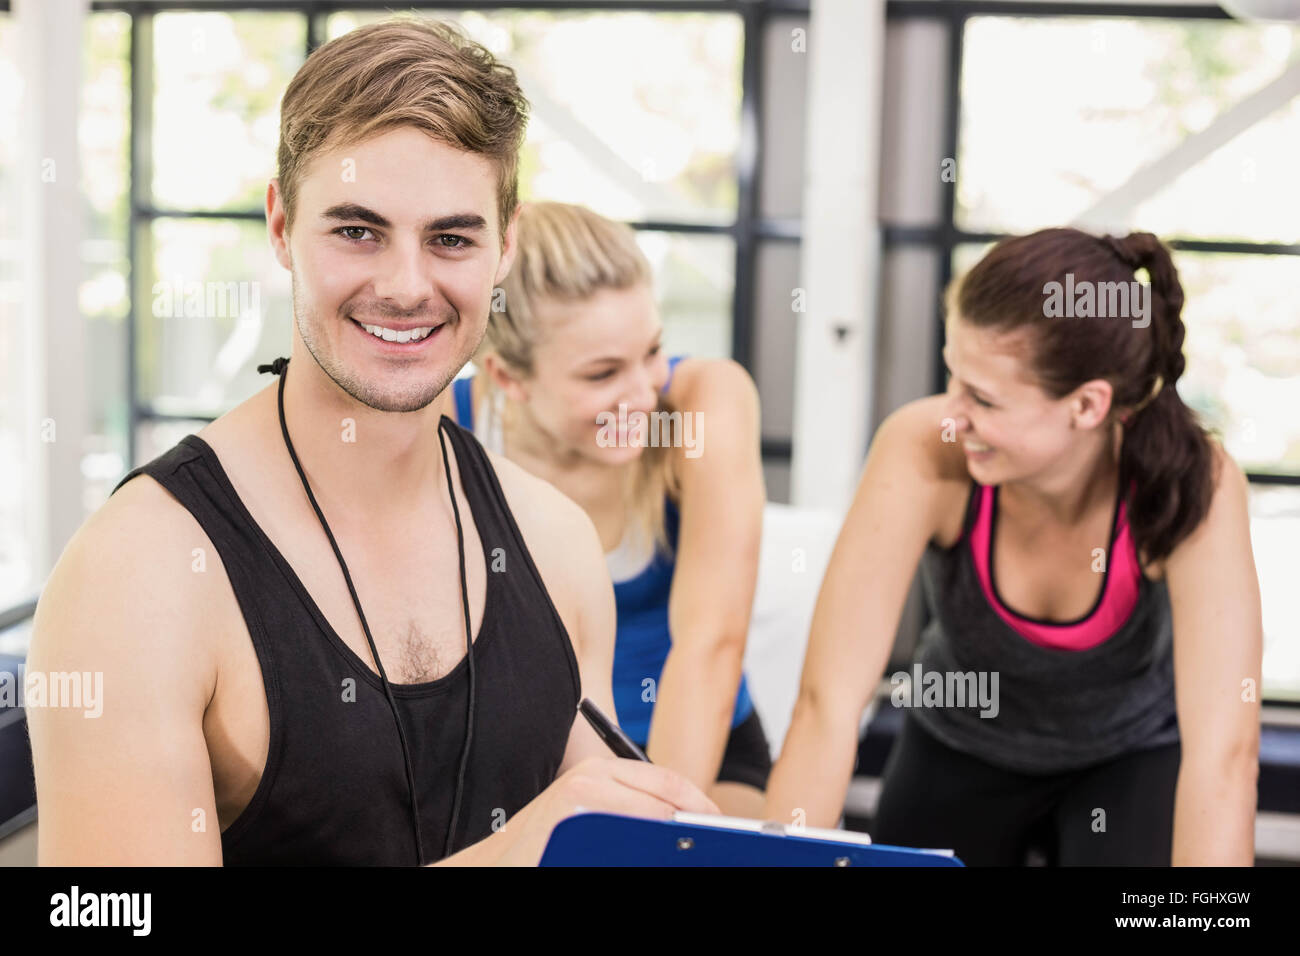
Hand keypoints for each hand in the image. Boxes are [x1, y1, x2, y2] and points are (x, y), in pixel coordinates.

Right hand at [494, 756, 720, 865]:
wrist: (496, 863)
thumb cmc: (547, 842)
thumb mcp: (590, 814)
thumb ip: (627, 809)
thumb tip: (678, 821)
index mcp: (601, 768)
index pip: (668, 780)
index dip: (698, 802)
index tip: (717, 824)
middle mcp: (594, 775)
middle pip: (667, 796)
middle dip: (693, 821)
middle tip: (715, 843)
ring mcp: (583, 795)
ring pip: (654, 816)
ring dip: (674, 837)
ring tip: (695, 852)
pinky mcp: (574, 816)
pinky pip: (629, 836)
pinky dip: (647, 849)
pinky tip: (658, 857)